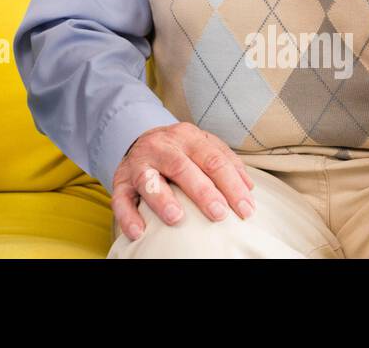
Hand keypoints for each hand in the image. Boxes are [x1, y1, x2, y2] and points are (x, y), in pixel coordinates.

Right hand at [111, 122, 255, 239]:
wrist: (140, 139)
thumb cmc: (178, 149)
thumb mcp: (202, 145)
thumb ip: (225, 160)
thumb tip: (248, 187)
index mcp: (187, 137)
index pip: (213, 159)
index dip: (231, 184)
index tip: (246, 209)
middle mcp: (161, 146)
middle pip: (182, 167)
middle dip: (202, 191)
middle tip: (219, 214)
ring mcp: (139, 162)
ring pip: (148, 179)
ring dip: (162, 199)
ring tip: (176, 218)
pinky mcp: (120, 180)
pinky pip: (120, 198)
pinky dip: (128, 216)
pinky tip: (139, 232)